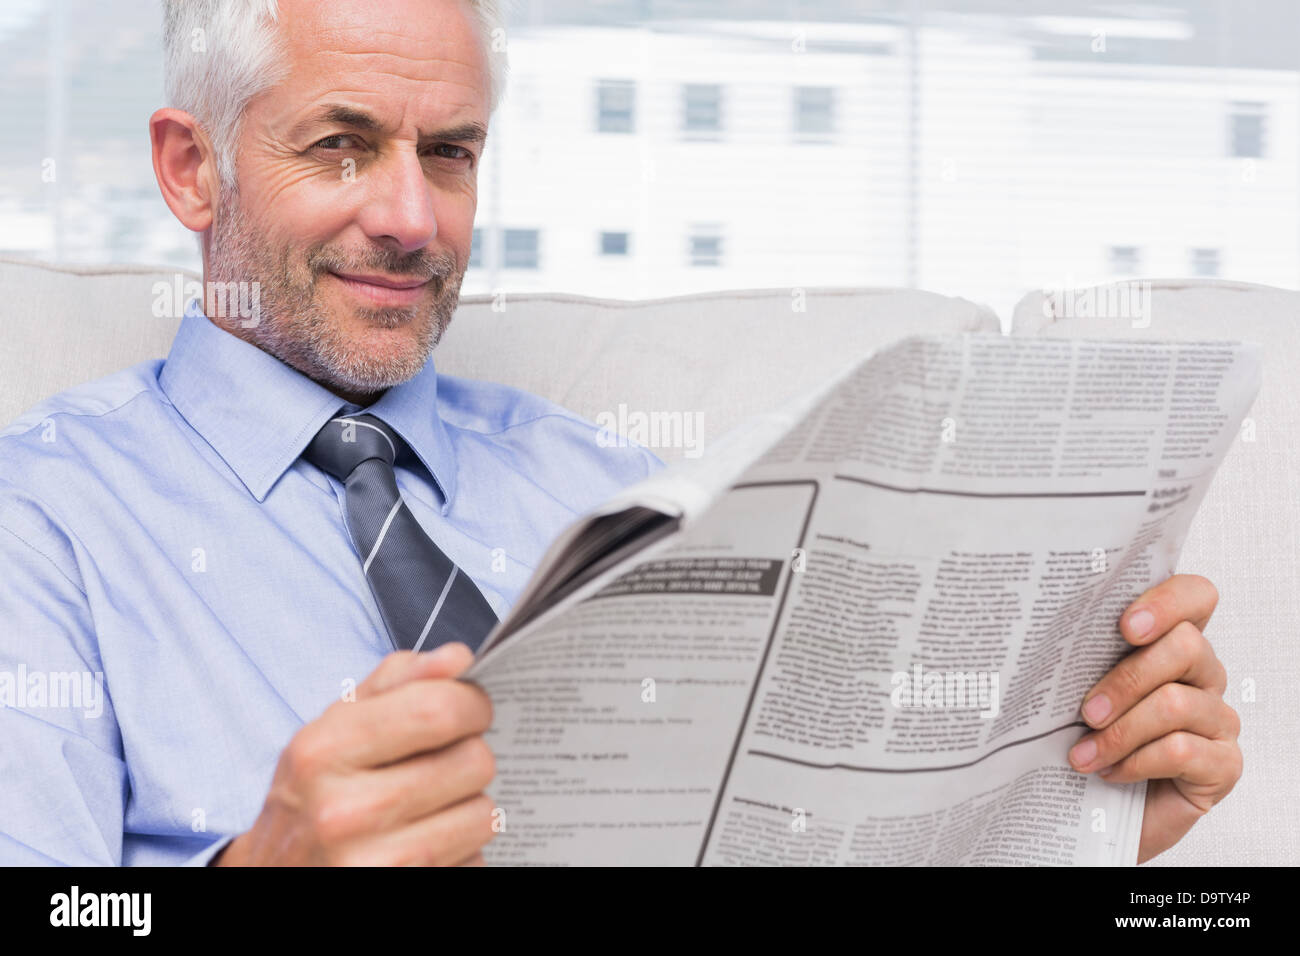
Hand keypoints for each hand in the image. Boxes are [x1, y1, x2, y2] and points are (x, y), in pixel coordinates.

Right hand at [214, 642, 496, 865]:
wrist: (272, 876)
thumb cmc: (312, 794)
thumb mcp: (333, 727)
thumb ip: (397, 681)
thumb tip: (458, 658)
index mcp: (323, 752)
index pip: (438, 710)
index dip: (472, 703)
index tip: (471, 709)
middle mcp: (343, 812)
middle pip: (474, 762)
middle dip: (470, 756)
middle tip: (442, 764)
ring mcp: (371, 865)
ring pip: (483, 815)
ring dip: (469, 808)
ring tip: (430, 809)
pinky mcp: (399, 895)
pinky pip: (475, 860)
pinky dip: (462, 851)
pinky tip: (423, 845)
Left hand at [1068, 574, 1241, 862]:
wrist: (1093, 812)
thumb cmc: (1084, 740)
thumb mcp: (1074, 692)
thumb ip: (1077, 658)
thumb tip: (1037, 628)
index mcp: (1169, 642)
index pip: (1195, 596)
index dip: (1168, 601)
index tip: (1125, 626)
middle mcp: (1202, 674)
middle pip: (1186, 647)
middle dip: (1126, 679)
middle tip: (1085, 712)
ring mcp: (1217, 718)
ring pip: (1176, 704)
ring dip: (1120, 732)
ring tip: (1082, 755)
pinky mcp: (1223, 763)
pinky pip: (1182, 750)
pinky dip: (1135, 763)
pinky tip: (1109, 773)